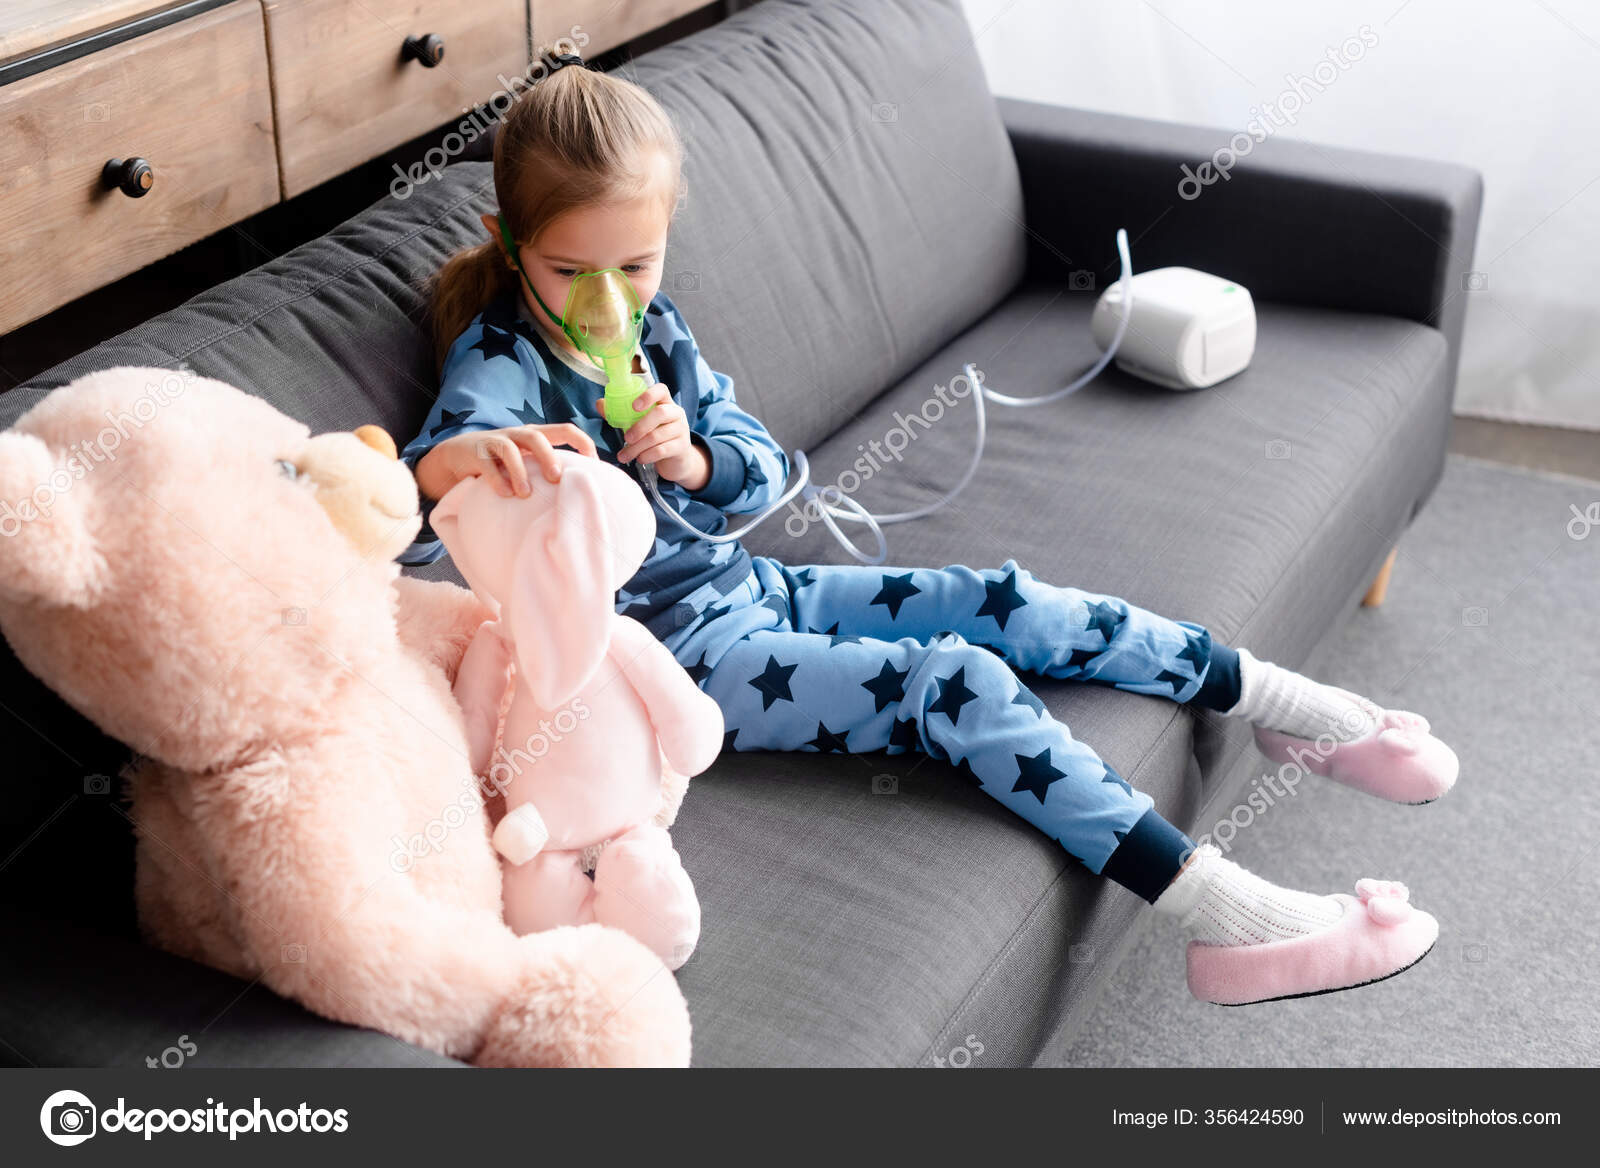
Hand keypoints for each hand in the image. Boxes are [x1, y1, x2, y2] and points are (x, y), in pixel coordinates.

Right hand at [415, 424, 595, 501]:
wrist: (458, 455)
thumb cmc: (502, 463)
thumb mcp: (527, 461)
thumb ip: (546, 469)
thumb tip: (580, 490)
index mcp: (535, 435)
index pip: (565, 430)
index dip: (582, 443)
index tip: (594, 464)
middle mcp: (517, 435)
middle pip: (537, 437)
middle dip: (549, 456)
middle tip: (556, 479)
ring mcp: (495, 441)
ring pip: (510, 448)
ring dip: (520, 472)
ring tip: (525, 494)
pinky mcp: (476, 452)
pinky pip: (487, 464)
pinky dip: (497, 480)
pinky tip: (505, 494)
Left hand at [604, 385, 709, 490]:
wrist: (676, 460)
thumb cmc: (654, 437)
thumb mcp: (639, 423)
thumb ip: (620, 413)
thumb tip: (600, 403)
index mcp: (665, 403)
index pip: (661, 390)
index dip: (648, 395)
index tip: (634, 406)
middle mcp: (676, 413)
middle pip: (660, 413)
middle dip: (639, 427)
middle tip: (625, 438)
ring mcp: (681, 430)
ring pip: (658, 436)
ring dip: (637, 447)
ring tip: (625, 455)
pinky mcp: (682, 447)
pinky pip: (662, 450)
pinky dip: (647, 456)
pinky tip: (639, 459)